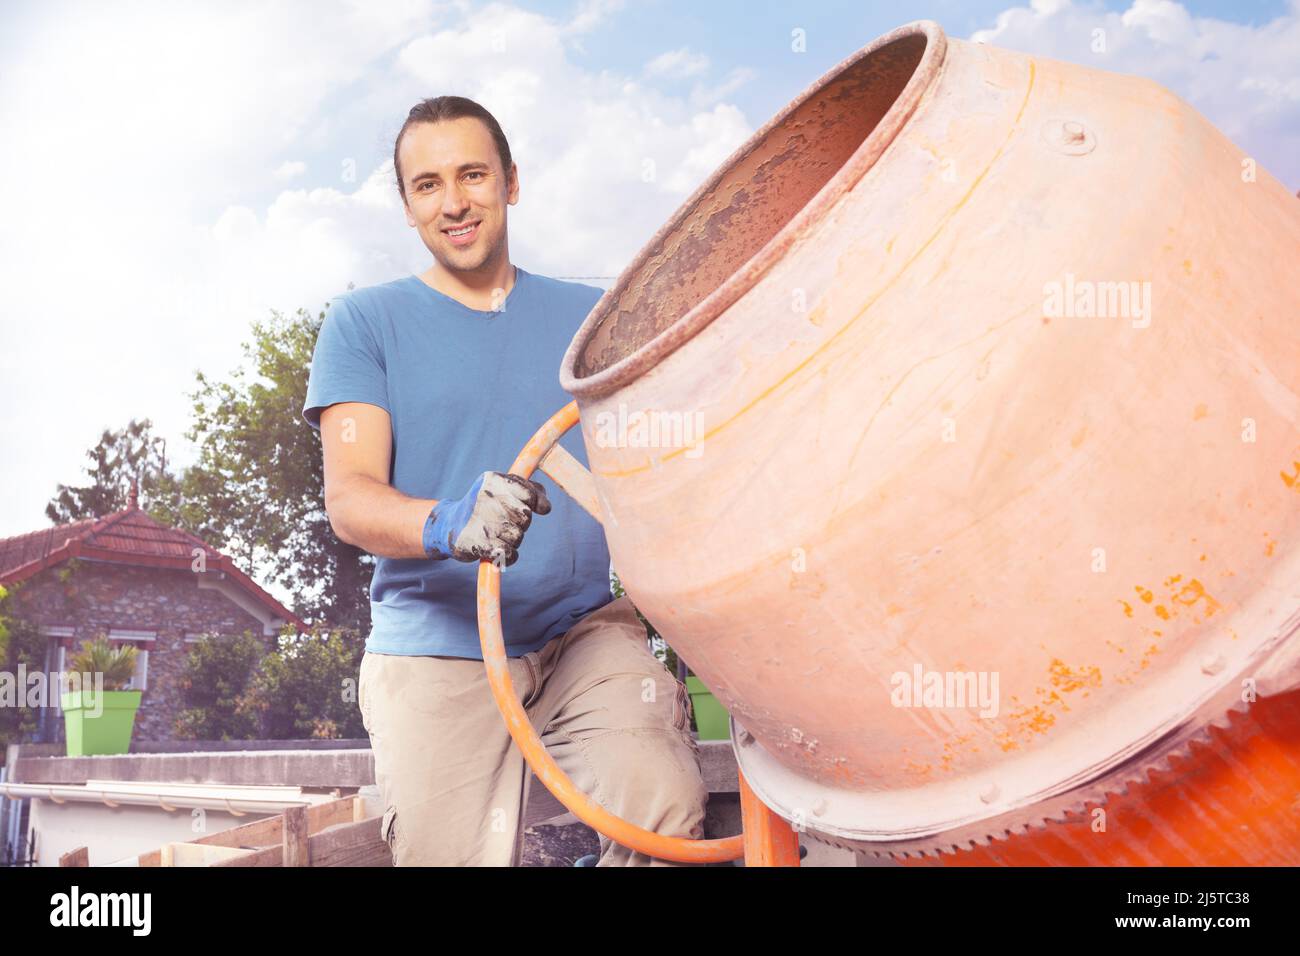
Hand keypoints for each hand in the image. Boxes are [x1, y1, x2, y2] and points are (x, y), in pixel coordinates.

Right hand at [422, 471, 551, 565]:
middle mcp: (487, 498)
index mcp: (494, 480)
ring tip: (495, 534)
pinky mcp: (479, 544)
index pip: (529, 494)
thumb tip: (546, 507)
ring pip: (518, 537)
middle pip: (525, 517)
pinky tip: (497, 550)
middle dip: (519, 523)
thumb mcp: (503, 489)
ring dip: (512, 540)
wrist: (449, 525)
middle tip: (503, 521)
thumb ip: (530, 490)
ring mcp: (482, 521)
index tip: (530, 507)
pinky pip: (510, 554)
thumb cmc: (483, 506)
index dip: (534, 503)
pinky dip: (508, 556)